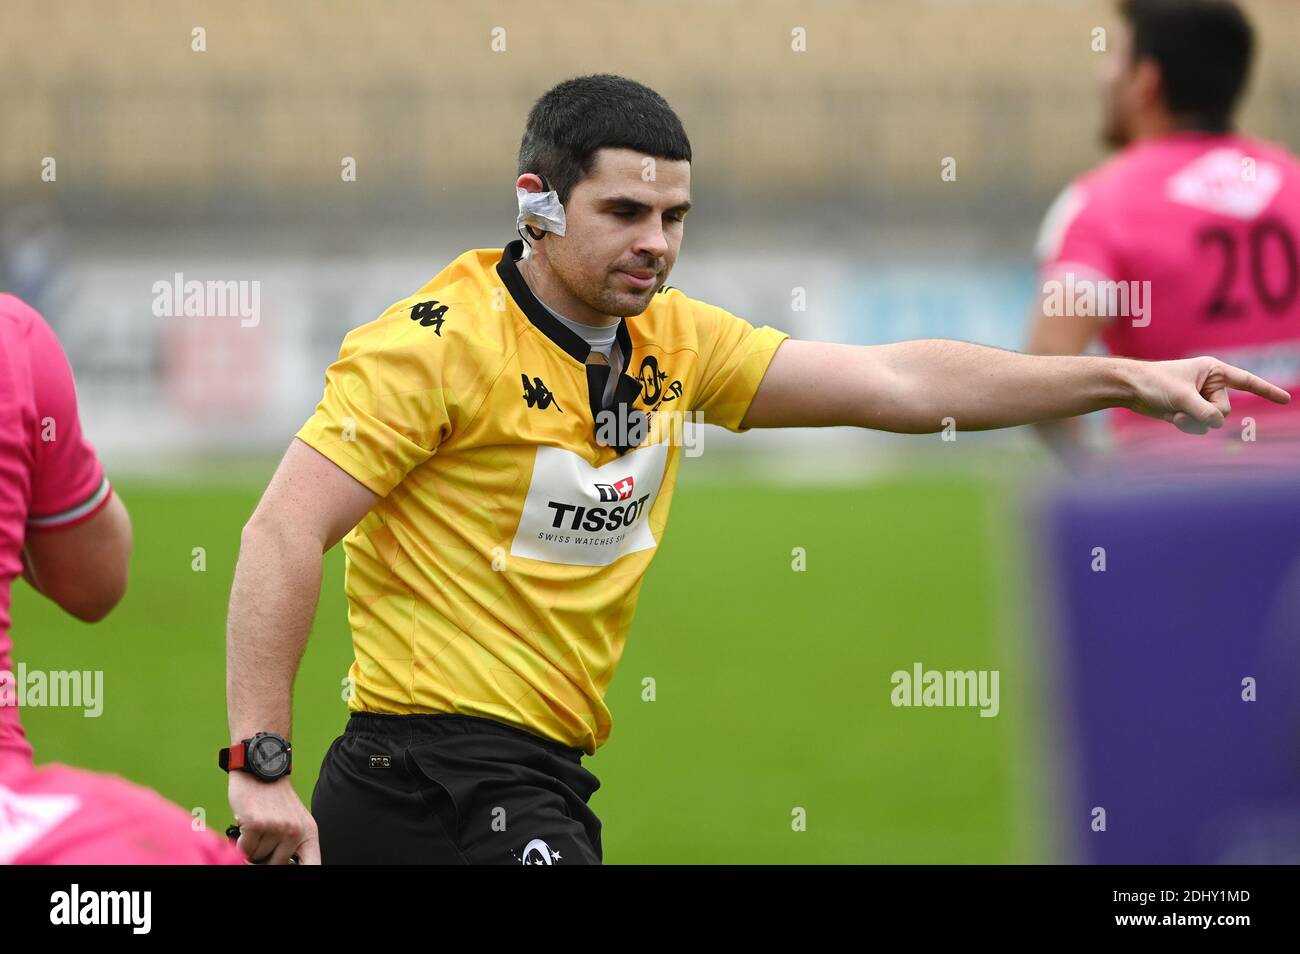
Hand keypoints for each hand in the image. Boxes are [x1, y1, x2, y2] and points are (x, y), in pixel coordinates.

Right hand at [228, 771, 320, 864]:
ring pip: (257, 857)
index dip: (302, 873)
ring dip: (253, 846)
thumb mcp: (293, 820)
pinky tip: (248, 822)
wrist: (260, 769)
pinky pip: (244, 849)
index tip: (289, 867)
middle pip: (276, 865)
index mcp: (309, 833)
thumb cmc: (274, 799)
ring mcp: (277, 828)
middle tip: (264, 836)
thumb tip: (282, 864)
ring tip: (259, 824)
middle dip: (266, 856)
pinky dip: (242, 840)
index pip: (312, 865)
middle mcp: (296, 832)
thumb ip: (292, 845)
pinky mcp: (257, 825)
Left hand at [1126, 356, 1290, 434]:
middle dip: (1206, 414)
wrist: (1130, 388)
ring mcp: (1200, 398)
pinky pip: (1199, 426)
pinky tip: (1172, 418)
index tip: (1285, 400)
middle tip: (1185, 408)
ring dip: (1194, 422)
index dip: (1267, 391)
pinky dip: (1187, 426)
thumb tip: (1218, 423)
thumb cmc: (1154, 382)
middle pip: (1224, 409)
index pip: (1247, 381)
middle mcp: (1210, 384)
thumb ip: (1203, 411)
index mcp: (1214, 370)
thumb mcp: (1181, 397)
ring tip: (1175, 414)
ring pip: (1212, 421)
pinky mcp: (1190, 410)